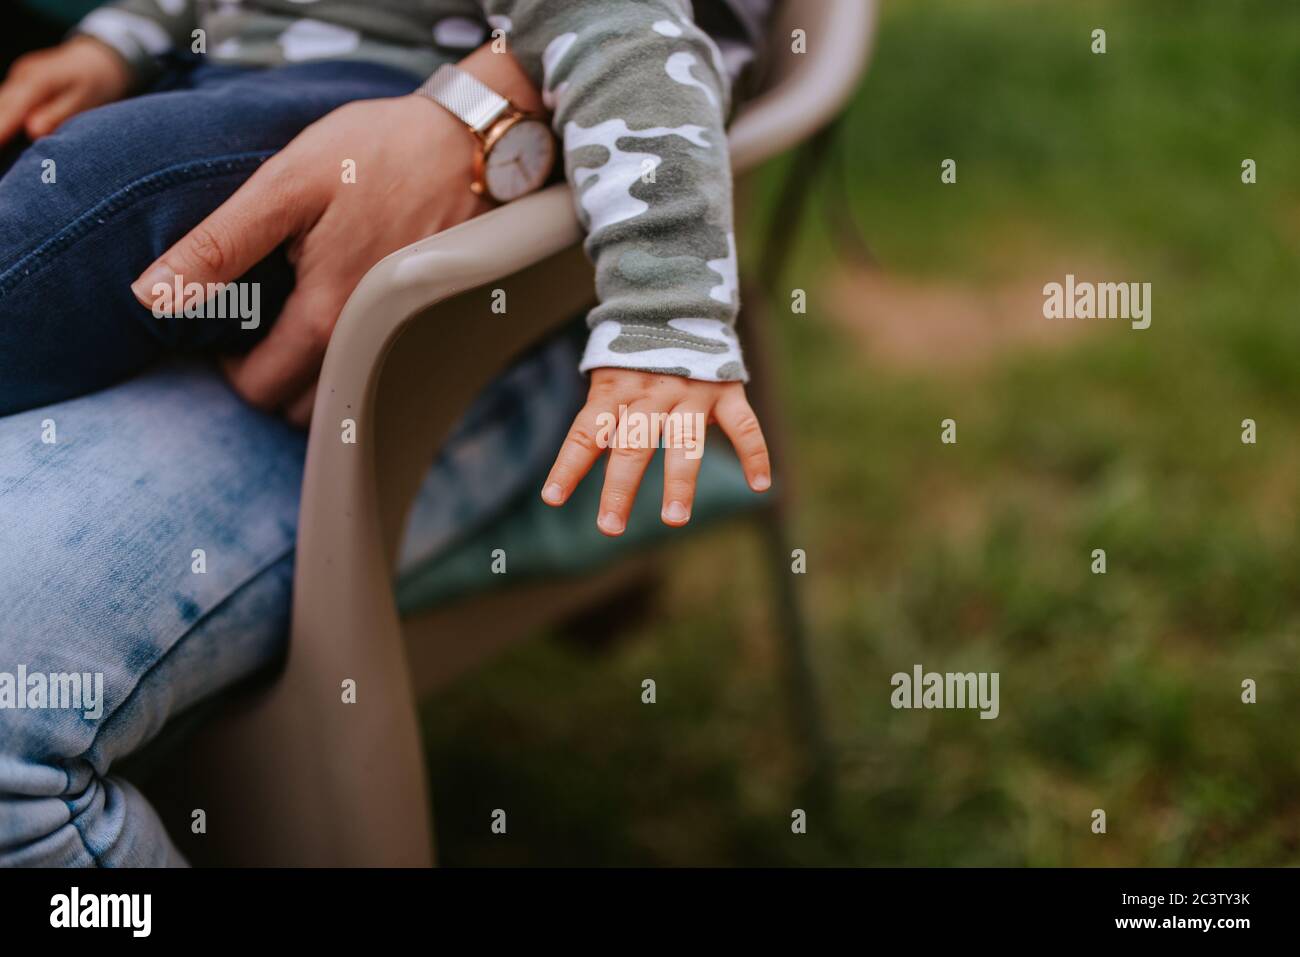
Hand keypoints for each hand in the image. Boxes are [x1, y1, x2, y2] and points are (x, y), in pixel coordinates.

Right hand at [0, 37, 131, 143]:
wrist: (96, 58)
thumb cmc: (96, 81)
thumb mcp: (84, 99)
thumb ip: (57, 115)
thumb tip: (32, 131)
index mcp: (39, 81)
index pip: (12, 110)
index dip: (0, 130)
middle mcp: (22, 76)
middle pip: (1, 107)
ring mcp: (18, 77)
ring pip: (1, 104)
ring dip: (0, 123)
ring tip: (2, 150)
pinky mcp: (19, 82)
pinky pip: (7, 102)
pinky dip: (4, 117)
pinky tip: (5, 134)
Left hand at [130, 93, 490, 423]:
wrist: (476, 143)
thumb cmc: (380, 153)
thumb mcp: (287, 183)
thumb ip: (218, 246)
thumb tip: (149, 296)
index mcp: (326, 318)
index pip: (257, 390)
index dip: (227, 365)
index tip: (226, 320)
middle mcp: (372, 346)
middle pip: (304, 408)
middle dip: (272, 378)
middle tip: (260, 321)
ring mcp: (411, 345)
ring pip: (348, 399)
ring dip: (316, 378)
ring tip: (302, 316)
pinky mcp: (438, 332)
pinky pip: (386, 375)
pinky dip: (358, 365)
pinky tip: (351, 314)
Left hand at [542, 368, 771, 535]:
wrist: (677, 303)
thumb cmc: (635, 356)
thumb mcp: (610, 378)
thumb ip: (606, 419)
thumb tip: (592, 466)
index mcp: (617, 389)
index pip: (588, 430)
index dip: (570, 464)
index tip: (552, 498)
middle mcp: (652, 393)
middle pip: (633, 443)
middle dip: (621, 486)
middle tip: (610, 527)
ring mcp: (692, 392)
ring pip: (685, 440)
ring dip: (680, 482)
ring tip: (674, 519)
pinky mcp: (726, 390)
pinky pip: (744, 425)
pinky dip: (755, 454)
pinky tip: (759, 486)